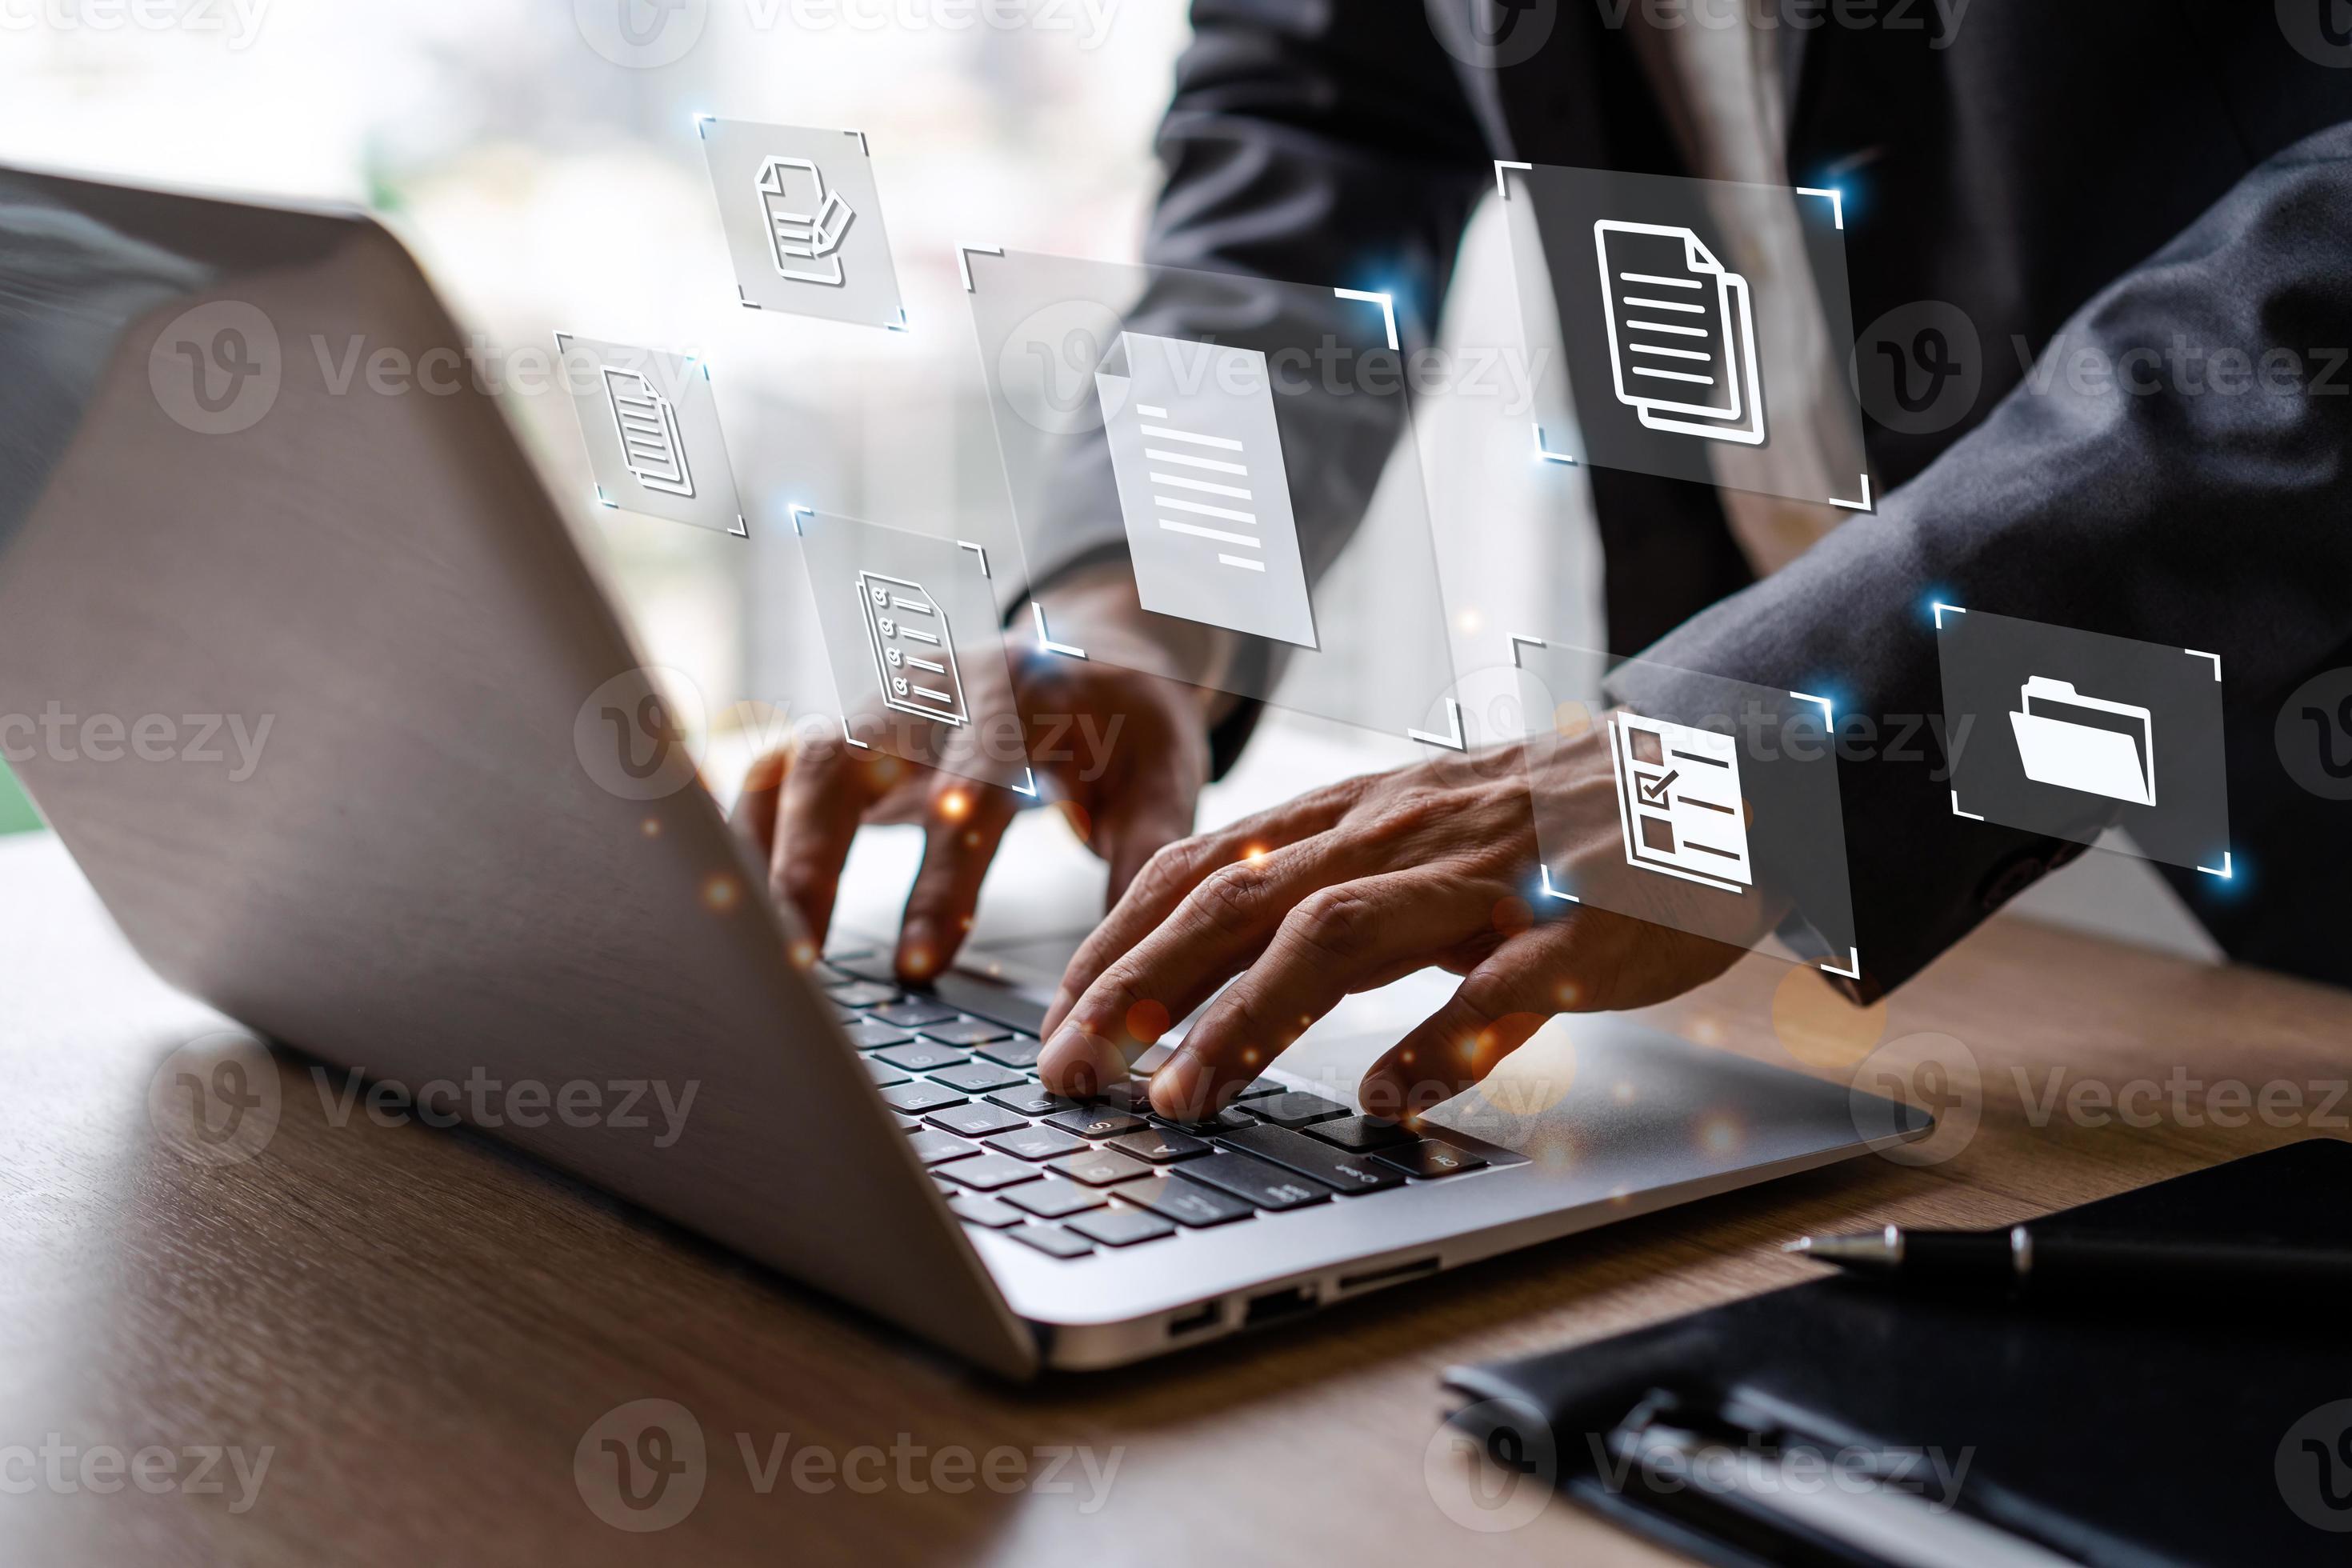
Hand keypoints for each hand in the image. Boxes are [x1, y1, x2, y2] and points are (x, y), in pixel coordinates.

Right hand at [735, 565, 1231, 981]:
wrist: (1099, 653)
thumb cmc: (1130, 724)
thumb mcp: (1165, 775)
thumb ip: (1143, 859)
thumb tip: (1123, 976)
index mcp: (1021, 691)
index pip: (974, 772)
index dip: (944, 866)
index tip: (922, 957)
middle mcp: (934, 689)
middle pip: (852, 753)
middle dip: (819, 853)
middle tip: (802, 951)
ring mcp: (881, 706)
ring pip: (802, 762)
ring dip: (773, 854)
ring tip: (763, 947)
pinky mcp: (851, 733)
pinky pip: (779, 773)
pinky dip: (751, 833)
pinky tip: (735, 902)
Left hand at [1035, 719, 1779, 1119]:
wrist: (1717, 772)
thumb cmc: (1549, 824)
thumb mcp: (1416, 834)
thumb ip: (1323, 882)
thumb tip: (1209, 961)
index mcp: (1357, 815)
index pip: (1203, 869)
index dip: (1117, 945)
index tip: (1057, 1024)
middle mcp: (1401, 833)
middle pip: (1238, 900)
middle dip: (1136, 988)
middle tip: (1068, 1073)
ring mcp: (1487, 877)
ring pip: (1340, 934)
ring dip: (1246, 1020)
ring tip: (1181, 1099)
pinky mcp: (1576, 925)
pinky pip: (1501, 983)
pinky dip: (1440, 1040)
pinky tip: (1392, 1104)